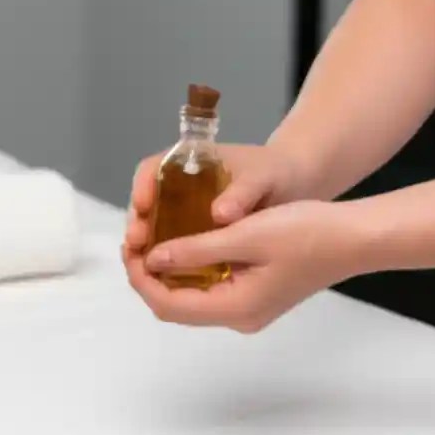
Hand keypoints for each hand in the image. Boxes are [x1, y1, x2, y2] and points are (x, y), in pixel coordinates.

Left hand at [123, 200, 360, 332]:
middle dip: (148, 275)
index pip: (168, 304)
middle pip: (175, 306)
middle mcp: (238, 316)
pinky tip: (179, 243)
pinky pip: (208, 289)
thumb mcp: (244, 235)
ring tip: (150, 239)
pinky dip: (187, 270)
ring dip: (165, 273)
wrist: (353, 238)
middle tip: (134, 240)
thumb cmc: (305, 232)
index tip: (128, 246)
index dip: (140, 278)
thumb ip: (195, 249)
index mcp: (235, 308)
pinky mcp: (254, 295)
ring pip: (189, 298)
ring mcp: (247, 308)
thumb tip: (152, 259)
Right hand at [124, 144, 307, 255]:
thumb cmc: (277, 171)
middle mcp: (179, 185)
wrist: (298, 183)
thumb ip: (243, 192)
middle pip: (147, 202)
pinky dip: (169, 257)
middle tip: (136, 245)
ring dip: (149, 245)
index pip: (151, 169)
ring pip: (156, 226)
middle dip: (139, 224)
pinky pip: (176, 243)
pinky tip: (170, 274)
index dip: (142, 188)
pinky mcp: (198, 231)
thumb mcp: (263, 176)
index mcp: (188, 160)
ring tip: (146, 265)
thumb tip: (218, 214)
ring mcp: (186, 209)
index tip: (143, 208)